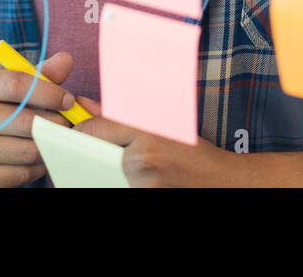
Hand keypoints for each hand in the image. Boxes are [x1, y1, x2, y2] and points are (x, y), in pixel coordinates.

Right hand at [0, 52, 76, 187]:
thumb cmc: (0, 107)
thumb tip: (66, 59)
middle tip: (68, 125)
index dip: (48, 93)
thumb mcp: (16, 85)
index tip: (68, 101)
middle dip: (55, 124)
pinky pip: (20, 174)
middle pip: (25, 121)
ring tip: (56, 140)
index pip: (17, 85)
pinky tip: (40, 158)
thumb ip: (42, 74)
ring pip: (27, 151)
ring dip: (49, 147)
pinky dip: (37, 168)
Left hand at [73, 98, 237, 187]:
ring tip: (146, 166)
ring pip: (110, 173)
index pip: (94, 130)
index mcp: (145, 132)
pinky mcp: (145, 197)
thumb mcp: (162, 124)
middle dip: (101, 152)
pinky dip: (127, 183)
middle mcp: (141, 159)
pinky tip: (150, 178)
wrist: (223, 183)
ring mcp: (143, 184)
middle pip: (99, 154)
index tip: (80, 133)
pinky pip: (122, 187)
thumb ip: (118, 116)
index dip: (82, 131)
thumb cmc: (194, 152)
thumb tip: (84, 106)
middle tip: (118, 151)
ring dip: (116, 170)